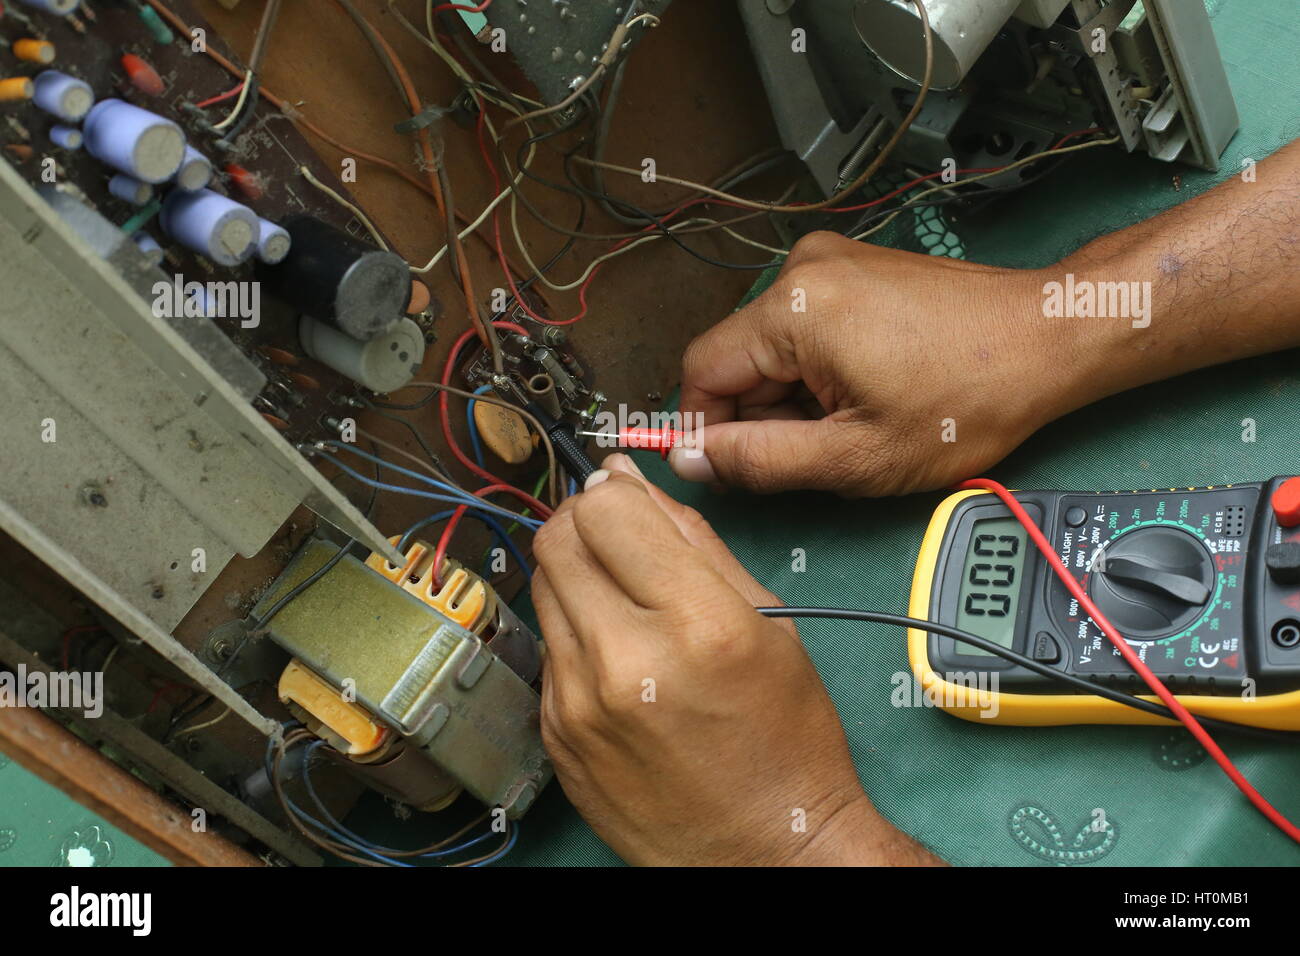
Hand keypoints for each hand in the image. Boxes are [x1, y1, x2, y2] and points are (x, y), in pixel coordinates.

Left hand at [531, 454, 940, 865]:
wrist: (764, 849)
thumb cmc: (785, 738)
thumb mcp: (766, 620)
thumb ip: (693, 540)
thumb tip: (629, 481)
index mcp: (695, 623)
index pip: (607, 509)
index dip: (616, 491)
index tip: (628, 499)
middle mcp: (625, 661)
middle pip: (557, 539)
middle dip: (585, 522)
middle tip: (619, 539)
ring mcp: (578, 703)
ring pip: (542, 588)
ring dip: (576, 575)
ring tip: (625, 602)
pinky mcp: (554, 734)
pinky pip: (546, 647)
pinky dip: (573, 632)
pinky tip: (616, 657)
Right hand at [674, 232, 1077, 495]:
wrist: (1050, 338)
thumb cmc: (971, 395)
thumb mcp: (856, 455)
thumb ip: (760, 461)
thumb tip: (692, 459)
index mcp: (793, 307)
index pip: (700, 372)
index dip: (704, 430)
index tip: (726, 470)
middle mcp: (804, 270)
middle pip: (738, 360)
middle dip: (762, 416)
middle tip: (816, 455)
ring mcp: (833, 263)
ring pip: (773, 350)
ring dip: (795, 398)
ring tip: (856, 421)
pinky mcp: (857, 269)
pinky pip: (806, 329)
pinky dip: (819, 371)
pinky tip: (867, 393)